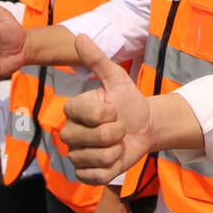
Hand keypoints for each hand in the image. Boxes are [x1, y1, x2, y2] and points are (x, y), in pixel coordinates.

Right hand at [62, 34, 151, 185]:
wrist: (143, 126)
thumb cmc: (128, 101)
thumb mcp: (117, 78)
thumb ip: (97, 60)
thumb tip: (79, 36)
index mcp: (72, 110)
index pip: (90, 115)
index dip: (109, 113)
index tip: (114, 109)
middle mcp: (69, 133)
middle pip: (93, 139)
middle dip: (116, 133)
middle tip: (118, 127)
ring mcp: (76, 155)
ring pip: (97, 158)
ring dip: (116, 151)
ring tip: (117, 143)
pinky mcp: (86, 175)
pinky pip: (96, 177)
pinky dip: (112, 168)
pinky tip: (114, 158)